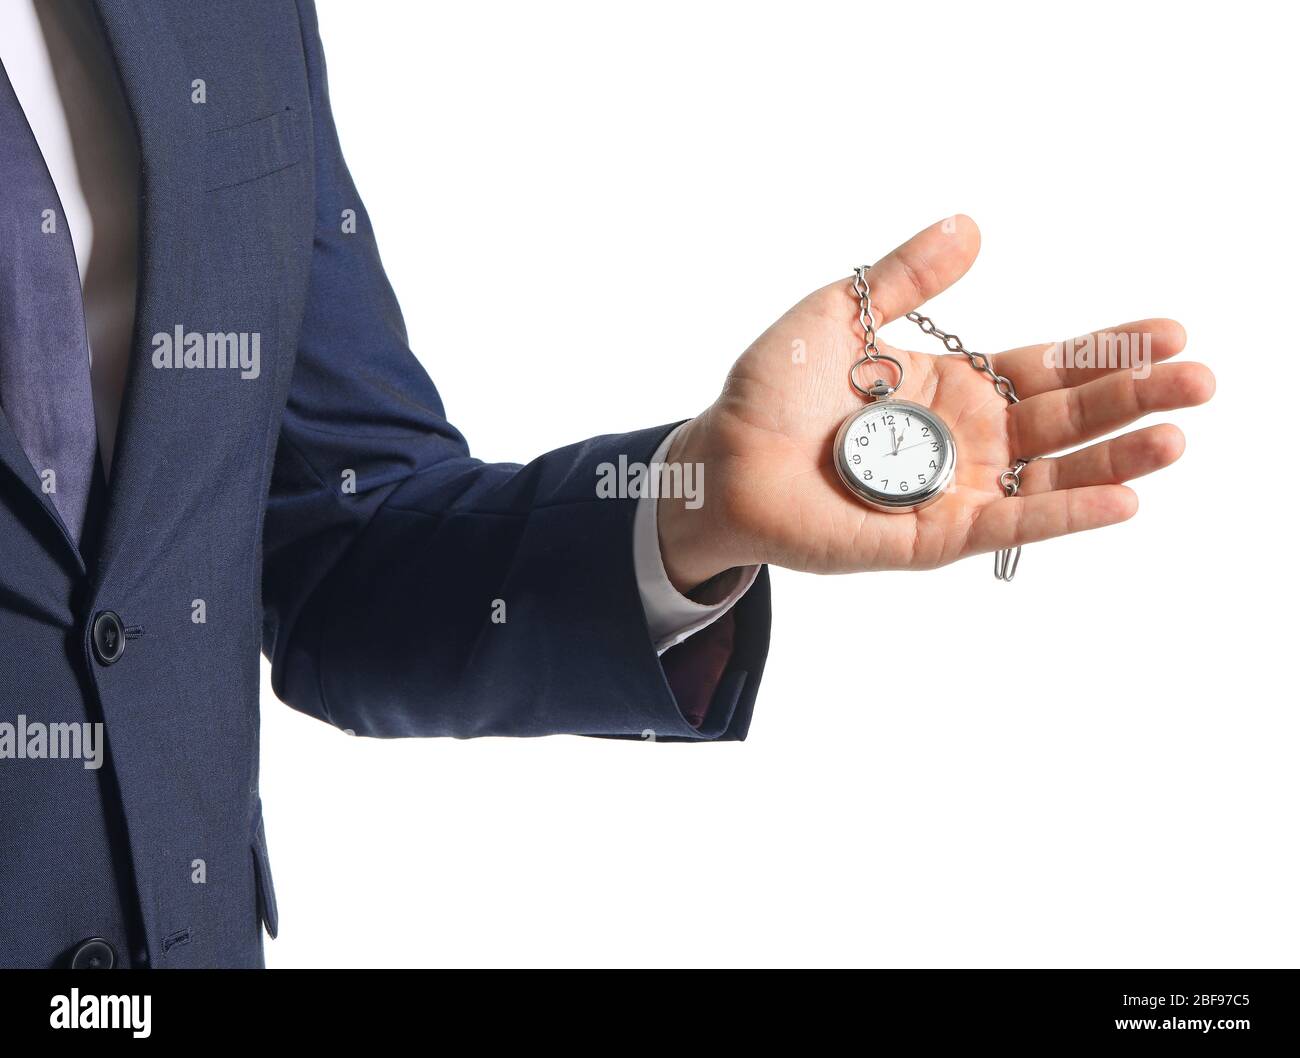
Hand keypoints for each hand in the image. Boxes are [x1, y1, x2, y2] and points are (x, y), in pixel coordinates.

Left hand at [657, 216, 1214, 590]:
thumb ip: (906, 279)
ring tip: (1176, 435)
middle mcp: (966, 443)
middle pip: (1065, 419)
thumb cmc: (774, 391)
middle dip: (1131, 399)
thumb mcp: (842, 316)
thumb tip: (971, 226)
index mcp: (954, 388)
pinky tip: (1121, 502)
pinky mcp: (930, 538)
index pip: (1046, 368)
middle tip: (1199, 377)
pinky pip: (1007, 527)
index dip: (1105, 351)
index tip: (1168, 329)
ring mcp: (954, 492)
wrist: (722, 456)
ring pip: (1051, 478)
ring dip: (1115, 460)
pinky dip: (1062, 516)